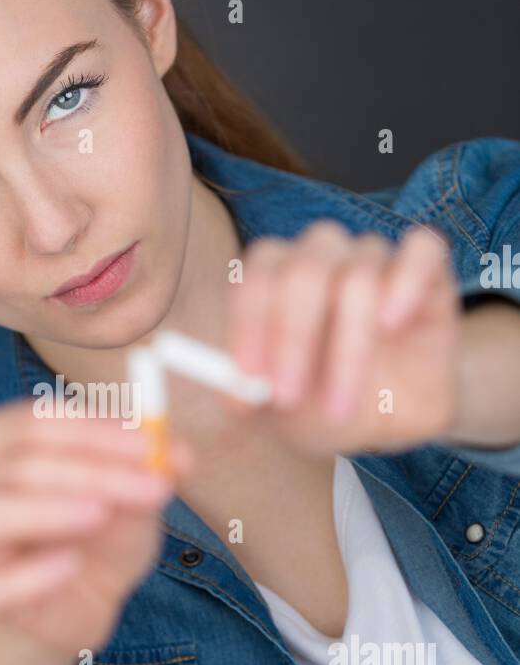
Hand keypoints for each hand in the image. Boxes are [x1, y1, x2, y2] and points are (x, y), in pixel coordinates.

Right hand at [0, 399, 192, 653]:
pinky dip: (29, 576)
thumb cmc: (101, 528)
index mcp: (7, 442)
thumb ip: (153, 468)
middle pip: (16, 465)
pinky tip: (71, 565)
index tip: (149, 444)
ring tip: (100, 514)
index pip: (34, 423)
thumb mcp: (135, 491)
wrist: (89, 594)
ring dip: (47, 511)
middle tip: (150, 485)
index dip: (91, 430)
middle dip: (90, 471)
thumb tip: (176, 452)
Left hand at [224, 219, 461, 455]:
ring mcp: (374, 257)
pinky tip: (390, 325)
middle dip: (293, 338)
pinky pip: (422, 250)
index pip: (256, 278)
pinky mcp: (428, 267)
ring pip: (359, 276)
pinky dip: (405, 281)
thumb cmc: (321, 401)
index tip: (250, 375)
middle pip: (304, 270)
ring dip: (347, 348)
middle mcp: (322, 255)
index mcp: (276, 276)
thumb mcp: (279, 411)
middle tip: (288, 396)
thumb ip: (251, 396)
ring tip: (340, 405)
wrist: (386, 414)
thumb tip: (235, 397)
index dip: (249, 324)